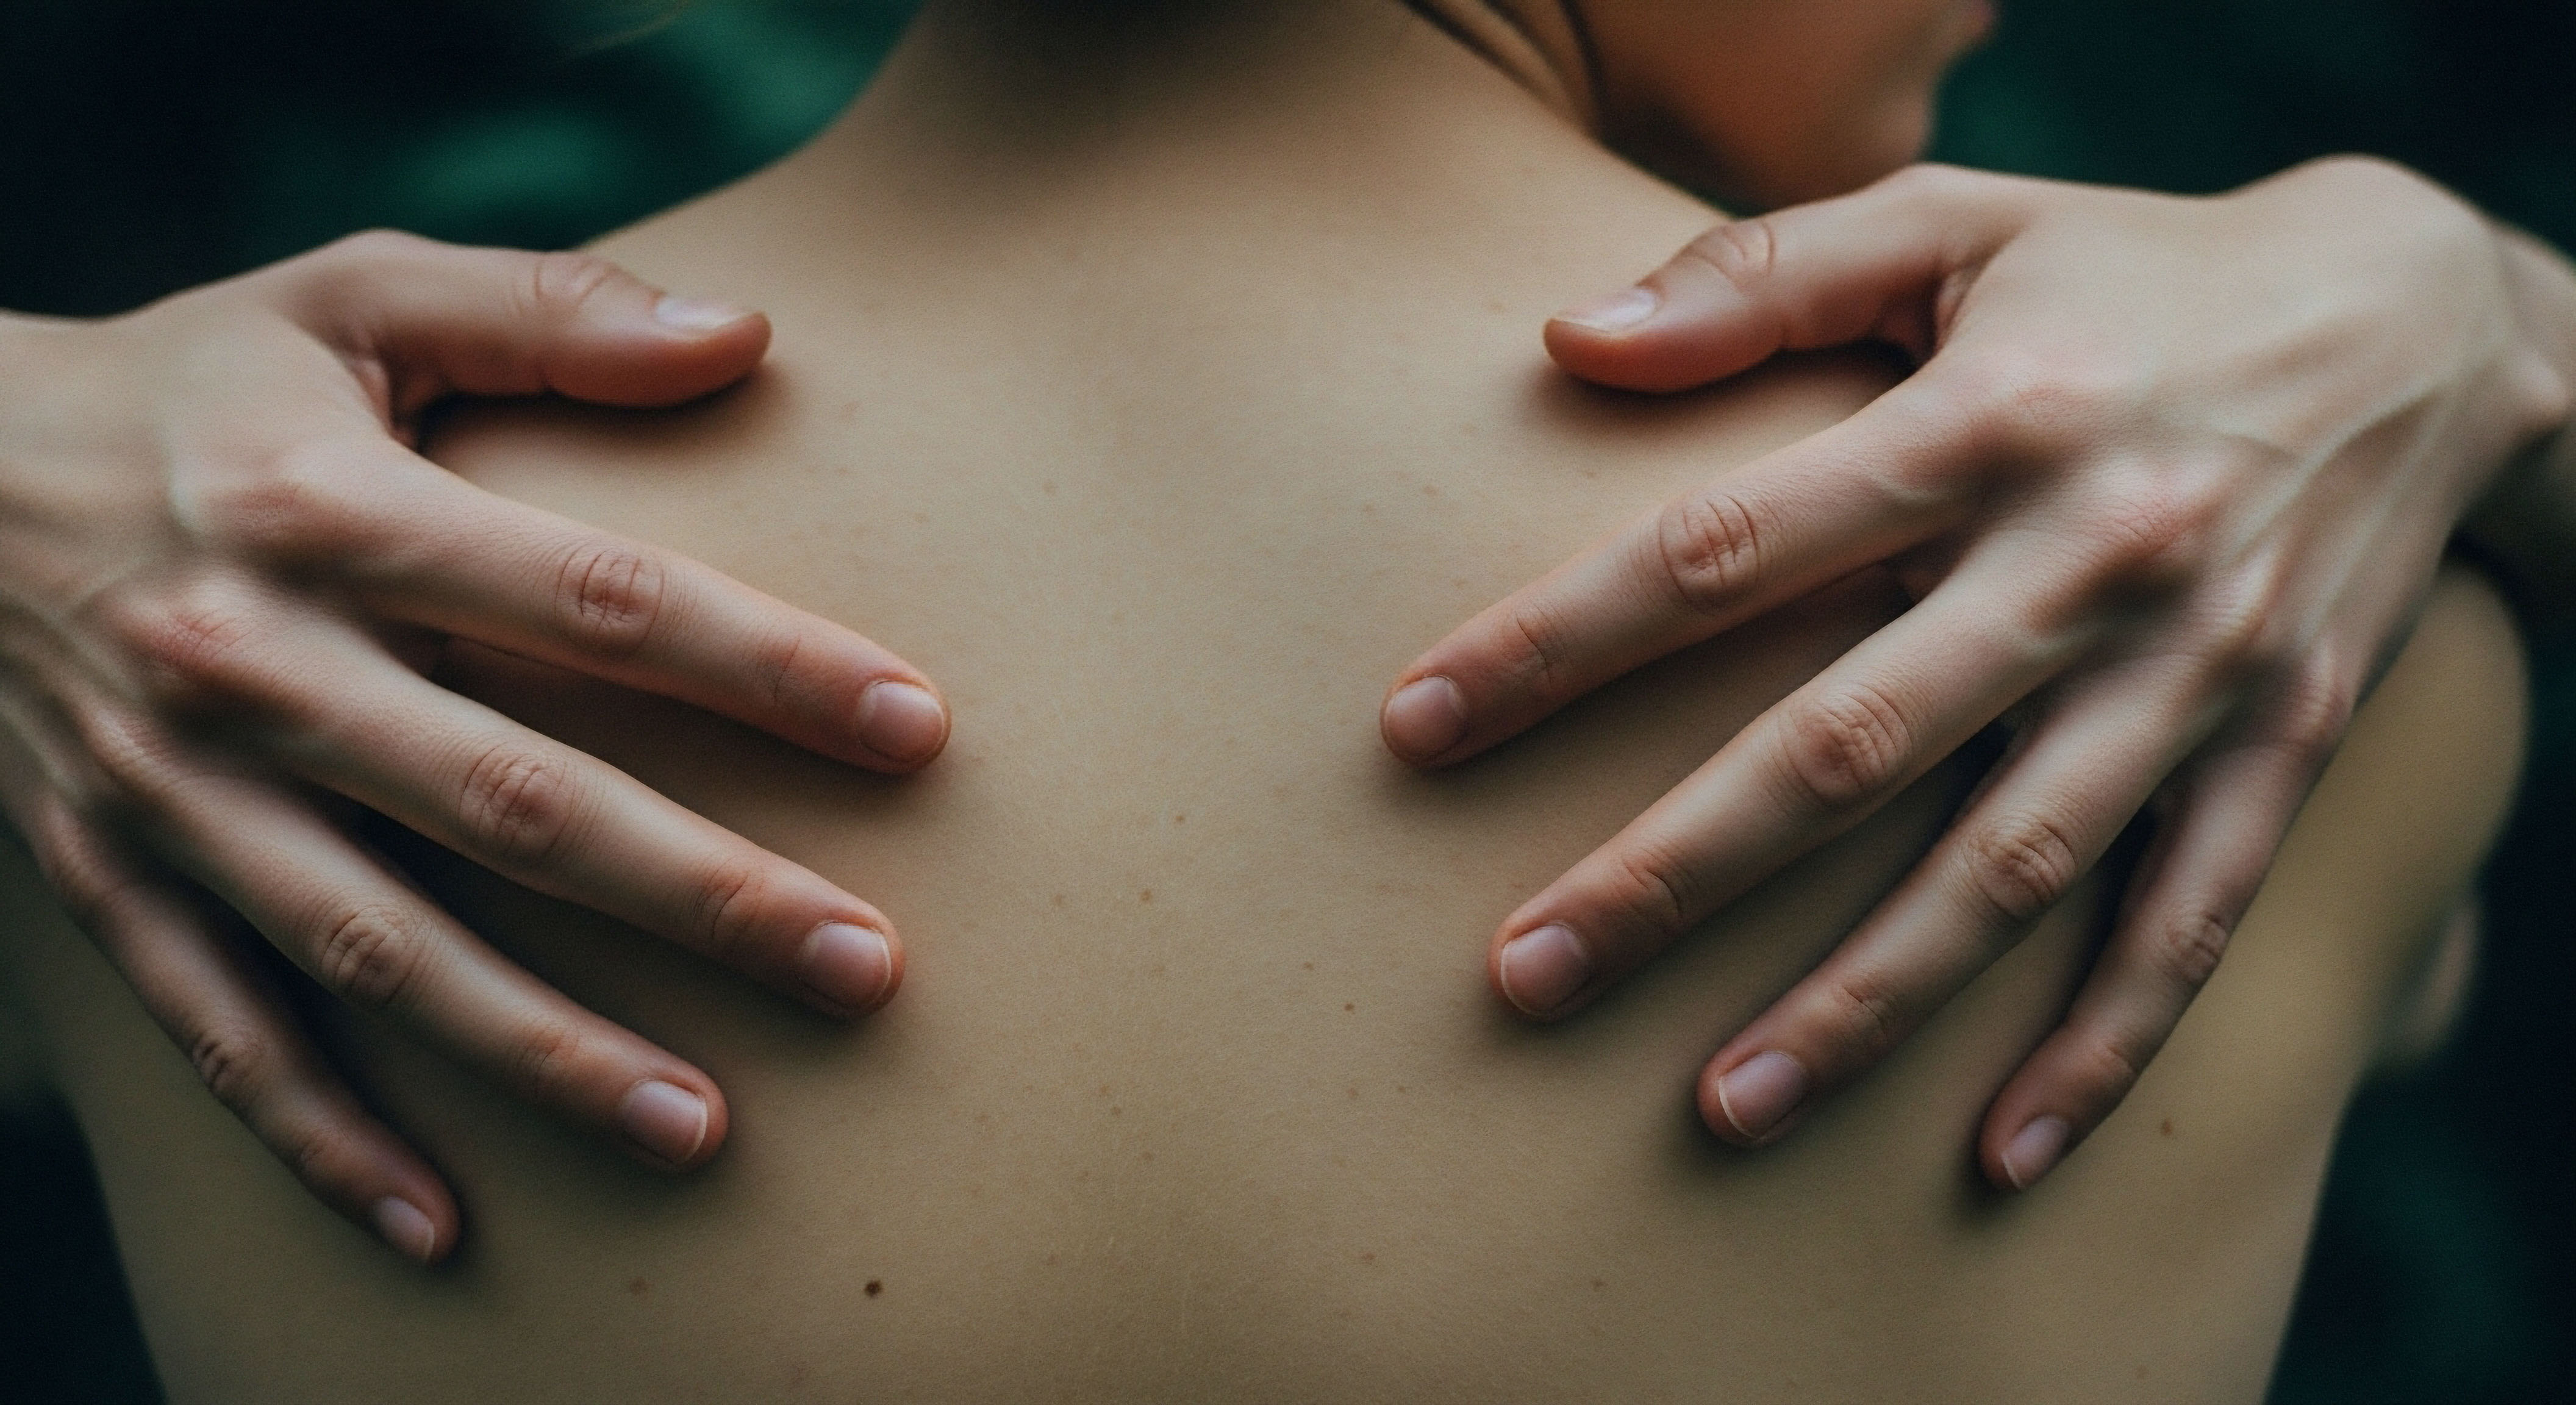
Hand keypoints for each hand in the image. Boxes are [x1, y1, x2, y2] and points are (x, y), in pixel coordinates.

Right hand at [0, 232, 951, 1260]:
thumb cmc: (191, 381)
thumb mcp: (348, 297)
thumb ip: (546, 313)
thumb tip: (750, 331)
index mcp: (329, 510)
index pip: (592, 600)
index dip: (762, 666)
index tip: (917, 730)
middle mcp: (252, 662)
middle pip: (512, 800)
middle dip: (699, 895)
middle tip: (865, 969)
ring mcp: (174, 791)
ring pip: (379, 948)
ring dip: (544, 1050)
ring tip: (703, 1130)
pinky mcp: (110, 879)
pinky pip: (223, 1033)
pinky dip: (325, 1140)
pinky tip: (445, 1230)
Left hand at [1381, 159, 2570, 1187]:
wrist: (2430, 318)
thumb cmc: (2136, 270)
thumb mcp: (1958, 223)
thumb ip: (1760, 272)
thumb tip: (1566, 336)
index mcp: (1986, 422)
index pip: (1726, 548)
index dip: (1559, 641)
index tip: (1413, 725)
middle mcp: (2088, 559)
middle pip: (1846, 745)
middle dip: (1674, 873)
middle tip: (1523, 975)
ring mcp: (2194, 672)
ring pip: (2005, 870)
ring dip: (1862, 1002)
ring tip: (1718, 1109)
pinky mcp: (2282, 748)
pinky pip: (2187, 923)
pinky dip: (2103, 1048)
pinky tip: (1997, 1159)